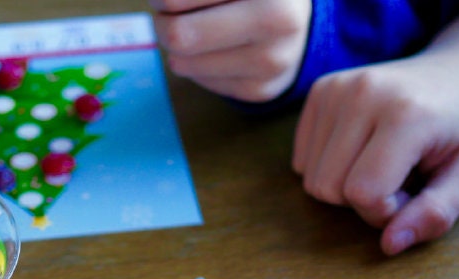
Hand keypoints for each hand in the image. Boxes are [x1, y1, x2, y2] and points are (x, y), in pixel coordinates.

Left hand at [150, 0, 311, 101]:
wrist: (300, 24)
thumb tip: (157, 2)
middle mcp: (276, 19)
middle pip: (178, 34)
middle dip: (163, 22)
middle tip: (168, 13)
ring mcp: (270, 61)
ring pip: (183, 63)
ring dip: (176, 47)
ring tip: (193, 30)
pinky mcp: (259, 91)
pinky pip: (199, 80)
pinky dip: (196, 63)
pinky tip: (215, 50)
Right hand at [292, 1, 458, 254]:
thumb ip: (436, 213)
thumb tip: (390, 245)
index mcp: (406, 114)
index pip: (363, 193)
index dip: (384, 211)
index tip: (412, 193)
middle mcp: (364, 93)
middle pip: (328, 188)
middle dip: (360, 200)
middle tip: (396, 178)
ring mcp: (337, 88)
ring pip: (310, 179)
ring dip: (343, 185)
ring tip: (380, 162)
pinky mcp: (321, 90)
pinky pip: (302, 160)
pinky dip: (327, 166)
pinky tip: (359, 149)